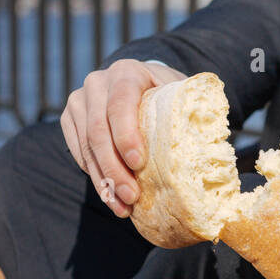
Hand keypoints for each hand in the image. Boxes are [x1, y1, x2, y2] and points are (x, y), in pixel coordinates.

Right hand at [60, 59, 185, 216]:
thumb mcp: (180, 92)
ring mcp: (79, 100)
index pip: (121, 104)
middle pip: (98, 131)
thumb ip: (191, 107)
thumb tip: (210, 138)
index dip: (126, 134)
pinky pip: (78, 153)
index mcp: (126, 72)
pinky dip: (95, 177)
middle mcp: (97, 83)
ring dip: (104, 180)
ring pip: (86, 147)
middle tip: (132, 196)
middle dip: (115, 168)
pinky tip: (110, 196)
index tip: (139, 163)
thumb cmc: (166, 93)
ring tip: (122, 206)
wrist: (140, 83)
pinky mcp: (69, 119)